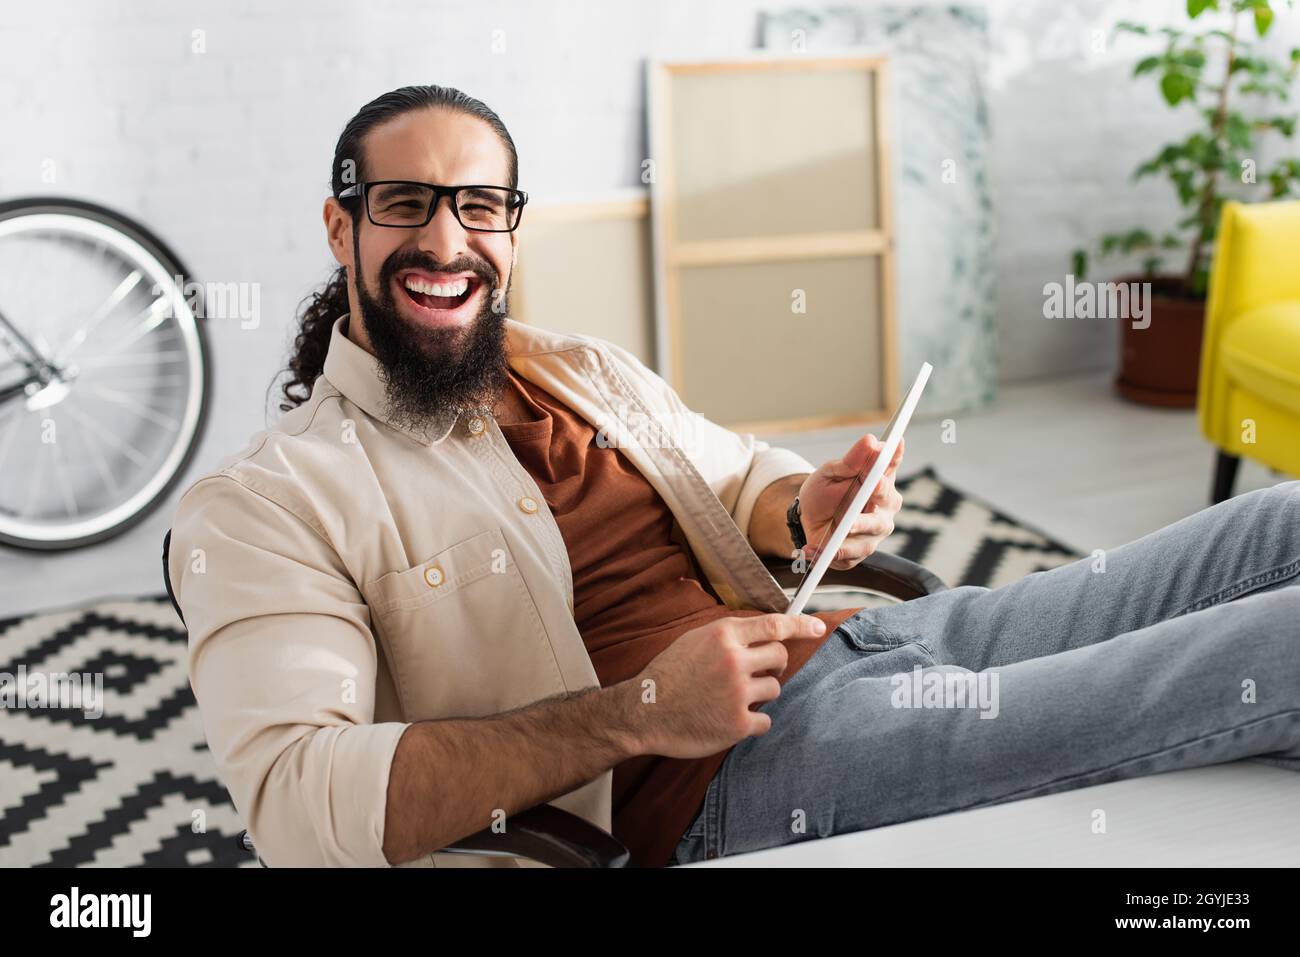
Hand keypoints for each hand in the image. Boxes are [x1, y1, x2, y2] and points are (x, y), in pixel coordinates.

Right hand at [628, 613, 827, 757]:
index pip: (774, 626)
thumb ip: (728, 635)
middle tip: (754, 673)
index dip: (801, 626)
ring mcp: (738, 692)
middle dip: (773, 664)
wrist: (644, 711)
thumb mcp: (694, 640)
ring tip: (731, 698)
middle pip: (780, 656)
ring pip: (775, 688)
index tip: (818, 629)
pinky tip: (728, 719)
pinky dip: (752, 721)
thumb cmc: (669, 674)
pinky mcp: (738, 723)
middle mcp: (734, 660)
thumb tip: (763, 632)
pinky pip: (765, 719)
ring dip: (759, 693)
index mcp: (723, 635)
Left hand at [797, 433, 903, 570]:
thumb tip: (871, 440)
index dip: (894, 455)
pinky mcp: (860, 552)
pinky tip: (811, 549)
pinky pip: (849, 554)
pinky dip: (830, 552)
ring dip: (857, 527)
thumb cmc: (824, 492)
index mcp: (881, 480)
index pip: (891, 465)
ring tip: (843, 527)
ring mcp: (875, 531)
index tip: (895, 443)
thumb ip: (851, 460)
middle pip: (886, 499)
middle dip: (879, 492)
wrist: (807, 521)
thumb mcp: (831, 472)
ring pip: (872, 530)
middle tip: (875, 483)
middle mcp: (885, 506)